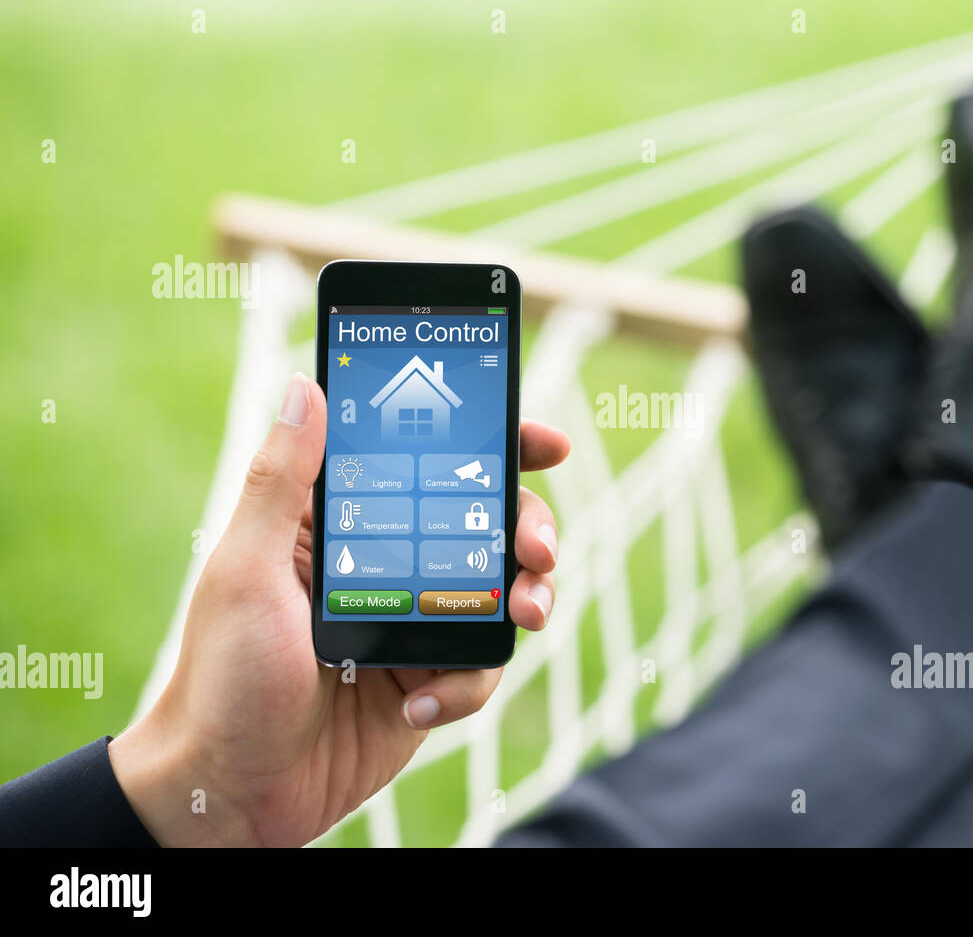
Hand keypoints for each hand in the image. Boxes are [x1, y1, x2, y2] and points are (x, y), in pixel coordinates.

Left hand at [109, 373, 569, 845]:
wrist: (232, 794)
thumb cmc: (221, 679)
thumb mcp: (247, 570)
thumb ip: (283, 482)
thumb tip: (306, 387)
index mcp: (343, 525)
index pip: (427, 463)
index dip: (492, 444)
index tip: (543, 441)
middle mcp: (388, 564)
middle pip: (485, 523)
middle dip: (528, 527)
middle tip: (537, 549)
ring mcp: (414, 622)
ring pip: (500, 590)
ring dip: (526, 598)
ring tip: (525, 616)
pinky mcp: (427, 679)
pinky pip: (480, 668)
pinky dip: (466, 686)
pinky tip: (419, 706)